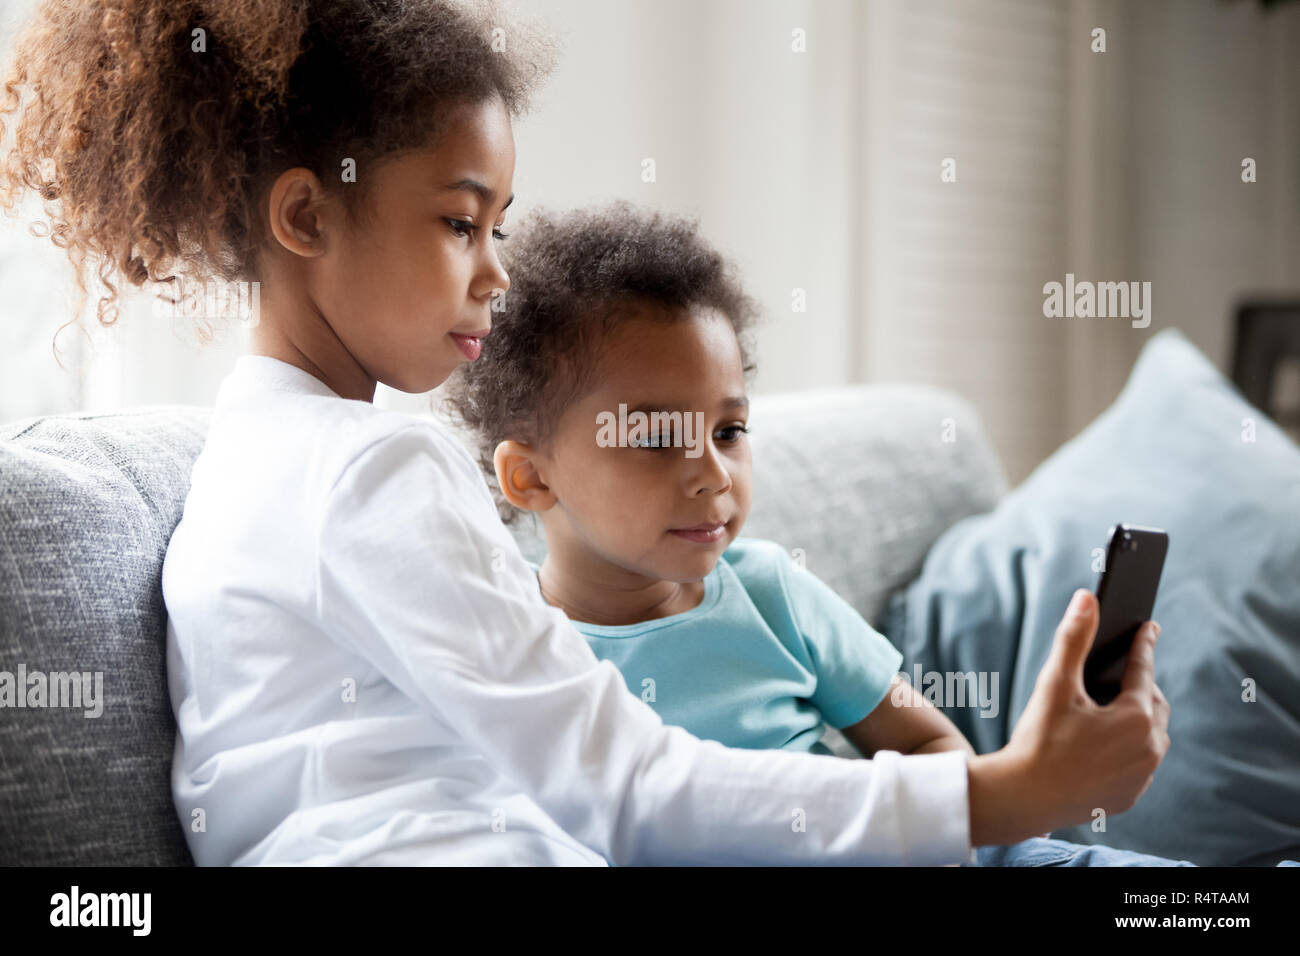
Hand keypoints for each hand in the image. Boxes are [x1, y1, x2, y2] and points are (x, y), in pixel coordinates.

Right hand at [968, 589, 1169, 845]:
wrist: (1023, 799)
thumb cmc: (1037, 741)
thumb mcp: (1055, 684)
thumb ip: (1073, 639)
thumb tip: (1087, 598)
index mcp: (1136, 717)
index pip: (1143, 669)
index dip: (1144, 644)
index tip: (1149, 628)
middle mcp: (1149, 748)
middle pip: (1153, 703)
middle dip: (1140, 685)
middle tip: (1122, 674)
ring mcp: (1142, 775)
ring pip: (1151, 734)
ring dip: (1138, 718)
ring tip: (1113, 708)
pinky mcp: (1130, 795)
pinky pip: (1140, 763)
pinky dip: (1129, 748)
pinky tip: (1104, 744)